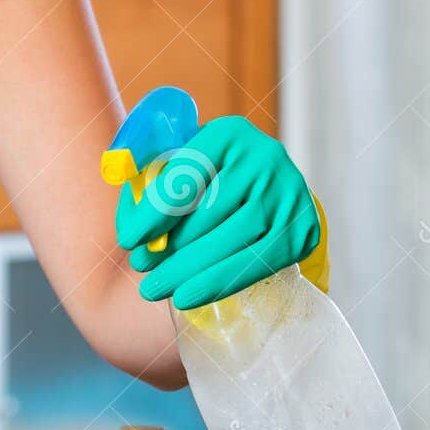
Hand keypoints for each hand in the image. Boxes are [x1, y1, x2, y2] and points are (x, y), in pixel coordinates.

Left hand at [114, 115, 322, 310]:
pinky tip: (188, 295)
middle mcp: (266, 158)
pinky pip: (259, 262)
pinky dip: (221, 282)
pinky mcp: (303, 229)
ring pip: (235, 239)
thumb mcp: (176, 159)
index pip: (187, 174)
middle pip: (211, 212)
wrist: (266, 190)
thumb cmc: (206, 178)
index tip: (127, 241)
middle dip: (170, 246)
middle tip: (139, 267)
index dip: (155, 211)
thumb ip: (145, 173)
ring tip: (154, 288)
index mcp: (229, 134)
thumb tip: (126, 209)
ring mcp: (290, 194)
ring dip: (190, 269)